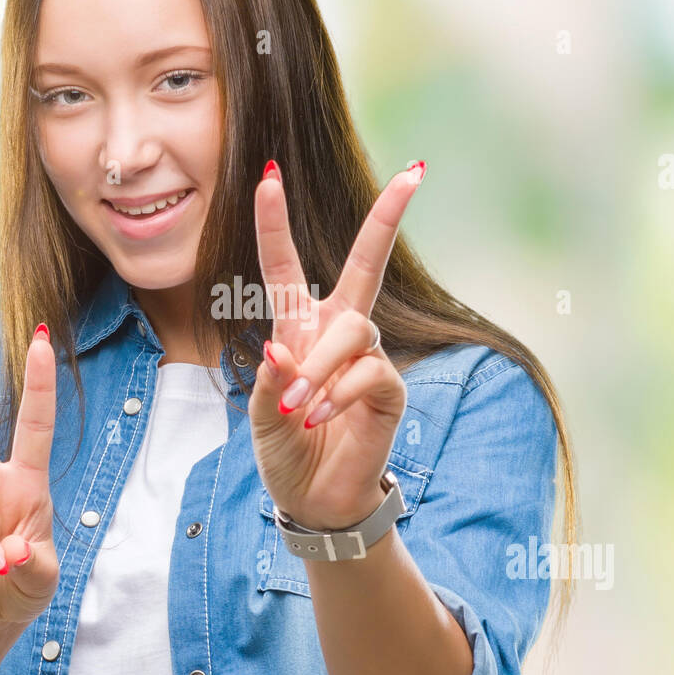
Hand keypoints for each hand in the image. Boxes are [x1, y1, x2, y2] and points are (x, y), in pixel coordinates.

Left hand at [248, 159, 425, 530]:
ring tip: (299, 410)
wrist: (314, 500)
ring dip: (319, 369)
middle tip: (413, 175)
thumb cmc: (284, 451)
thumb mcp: (260, 416)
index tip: (269, 174)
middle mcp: (336, 333)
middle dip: (387, 219)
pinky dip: (338, 394)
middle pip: (365, 264)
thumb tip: (281, 348)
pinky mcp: (388, 389)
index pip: (286, 266)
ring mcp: (366, 359)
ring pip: (352, 331)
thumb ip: (268, 381)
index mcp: (298, 327)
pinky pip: (367, 372)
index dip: (274, 223)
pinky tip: (322, 419)